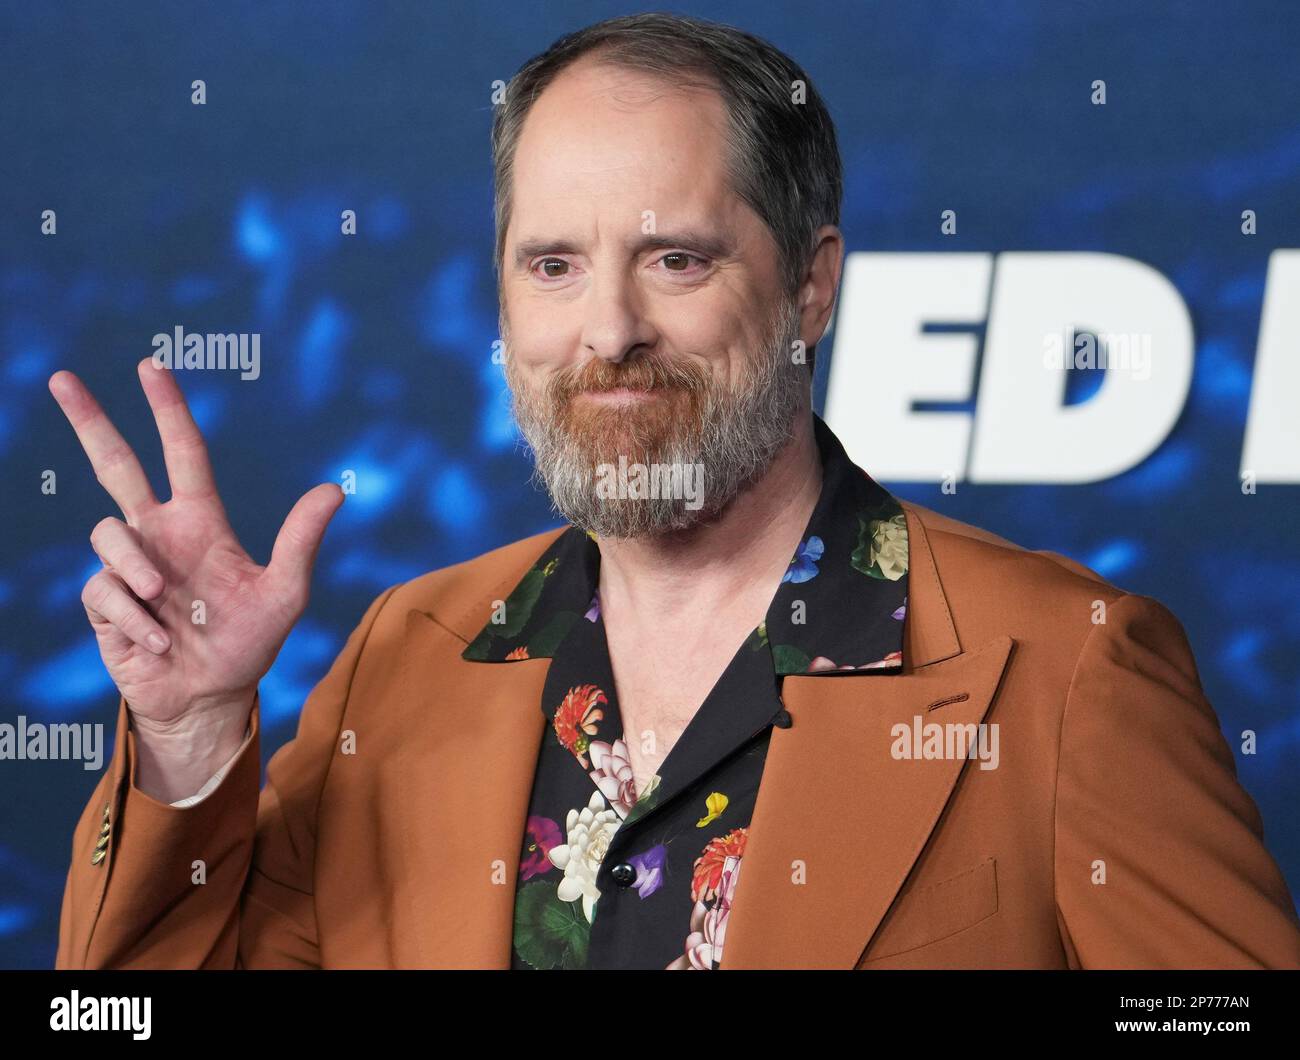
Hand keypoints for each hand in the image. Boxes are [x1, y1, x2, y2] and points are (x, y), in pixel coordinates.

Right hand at [48, 358, 343, 733]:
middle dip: (90, 421)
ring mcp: (128, 566)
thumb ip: (301, 542)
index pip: (182, 453)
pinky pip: (105, 589)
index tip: (151, 366)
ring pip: (107, 533)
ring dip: (138, 569)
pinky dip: (135, 616)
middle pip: (115, 465)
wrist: (209, 699)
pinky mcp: (104, 602)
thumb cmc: (248, 644)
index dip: (167, 410)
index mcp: (200, 522)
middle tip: (62, 378)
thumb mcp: (285, 593)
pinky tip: (158, 641)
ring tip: (167, 602)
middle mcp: (159, 534)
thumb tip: (333, 489)